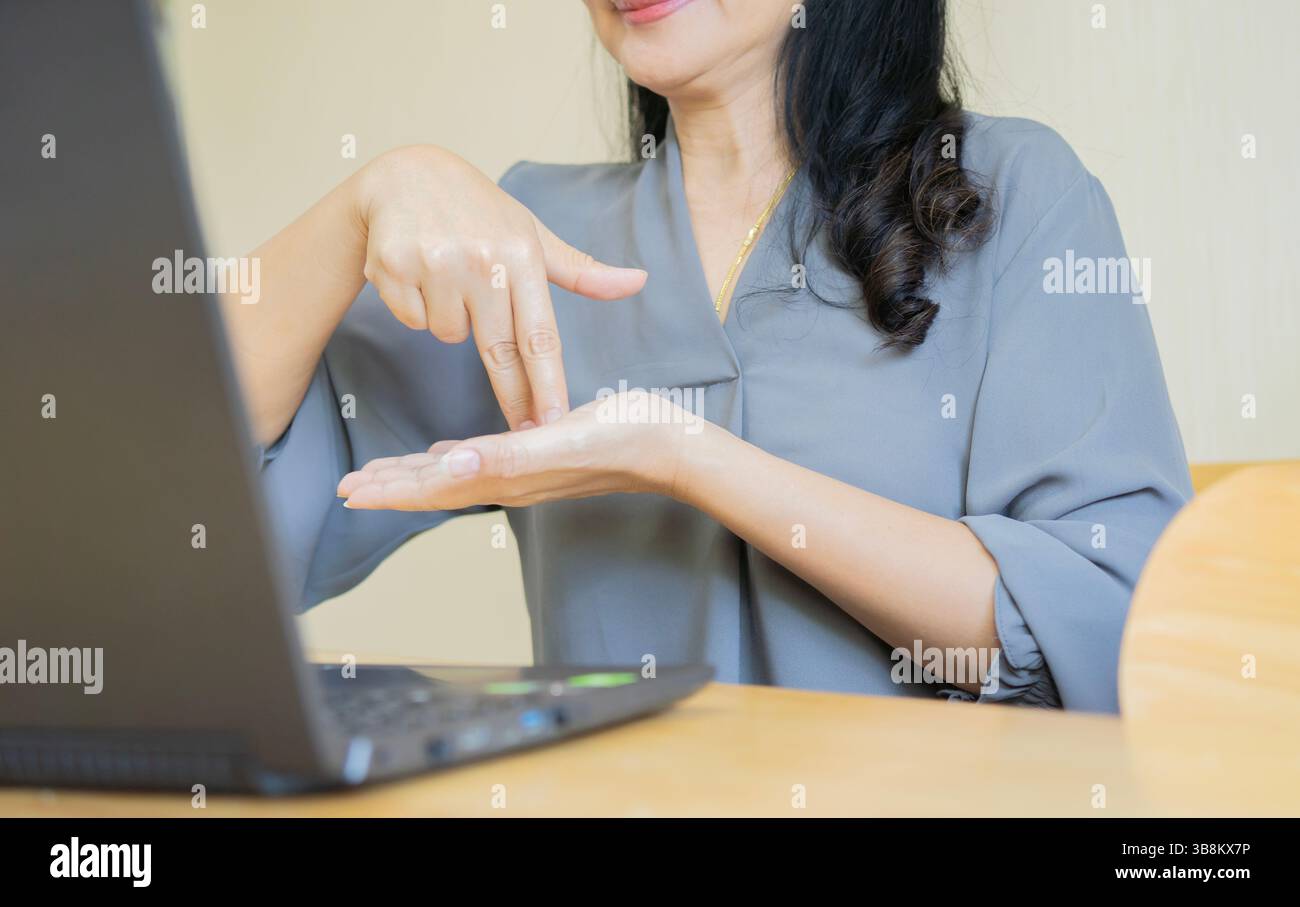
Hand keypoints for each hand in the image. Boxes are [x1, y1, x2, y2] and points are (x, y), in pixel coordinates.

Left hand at [336, 390, 704, 510]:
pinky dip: (451, 461)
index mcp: (508, 474)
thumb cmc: (624, 438)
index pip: (435, 488)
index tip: (350, 491)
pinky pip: (480, 462)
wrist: (670, 447)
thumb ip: (509, 454)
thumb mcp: (564, 439)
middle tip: (349, 487)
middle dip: (391, 488)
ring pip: (453, 477)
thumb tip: (451, 463)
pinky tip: (443, 454)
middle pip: (436, 488)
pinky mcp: (539, 454)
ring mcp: (525, 469)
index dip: (390, 490)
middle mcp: (510, 477)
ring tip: (382, 477)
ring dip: (414, 478)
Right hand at [354, 145, 647, 428]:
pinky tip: (419, 273)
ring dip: (453, 321)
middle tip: (524, 431)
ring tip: (450, 279)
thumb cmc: (479, 212)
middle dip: (513, 396)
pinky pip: (414, 320)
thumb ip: (581, 270)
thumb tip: (638, 282)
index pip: (539, 334)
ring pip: (450, 335)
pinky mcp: (394, 266)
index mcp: (521, 253)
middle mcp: (481, 260)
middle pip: (499, 351)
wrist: (404, 175)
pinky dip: (417, 307)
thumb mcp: (532, 233)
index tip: (554, 421)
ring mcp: (435, 262)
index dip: (547, 383)